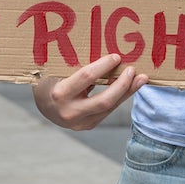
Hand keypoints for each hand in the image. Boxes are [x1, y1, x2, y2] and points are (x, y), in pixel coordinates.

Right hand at [32, 53, 147, 131]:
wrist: (43, 106)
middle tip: (134, 71)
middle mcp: (70, 112)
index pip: (86, 77)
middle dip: (123, 85)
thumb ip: (78, 67)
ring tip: (141, 79)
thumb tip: (107, 58)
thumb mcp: (58, 72)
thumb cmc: (51, 82)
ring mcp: (79, 123)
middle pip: (105, 100)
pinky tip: (129, 88)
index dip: (103, 66)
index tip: (116, 57)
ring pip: (109, 107)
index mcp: (59, 94)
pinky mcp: (87, 126)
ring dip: (127, 93)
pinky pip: (107, 111)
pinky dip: (119, 98)